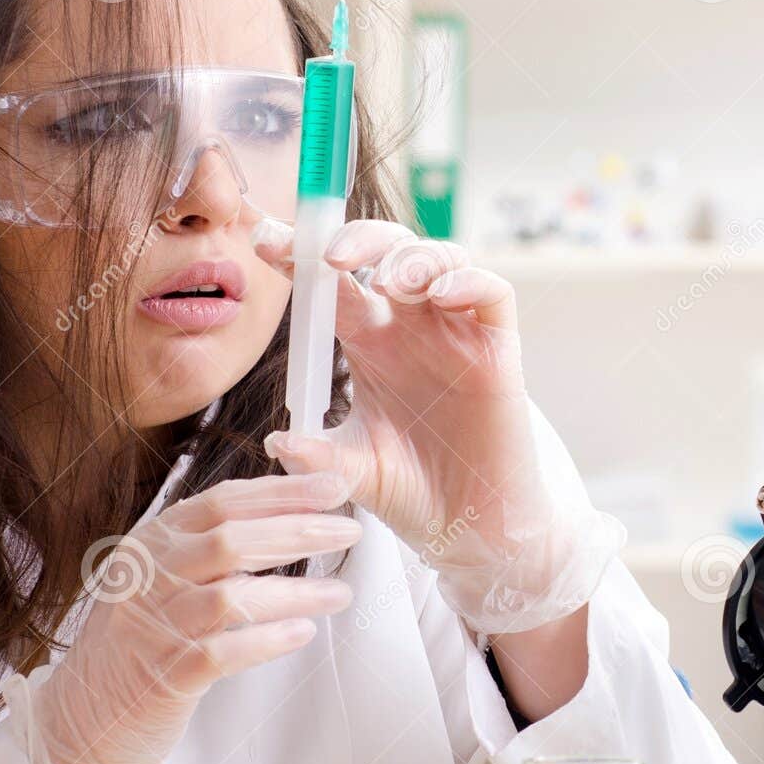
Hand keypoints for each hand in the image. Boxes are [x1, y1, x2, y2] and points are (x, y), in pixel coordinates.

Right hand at [6, 471, 360, 763]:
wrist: (79, 723)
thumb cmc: (131, 648)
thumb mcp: (155, 582)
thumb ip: (200, 550)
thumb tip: (278, 520)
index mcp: (150, 543)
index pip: (221, 502)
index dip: (281, 491)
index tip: (332, 486)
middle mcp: (148, 576)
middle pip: (232, 539)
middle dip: (298, 530)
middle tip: (349, 531)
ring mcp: (154, 626)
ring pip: (233, 595)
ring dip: (296, 591)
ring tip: (341, 593)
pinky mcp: (164, 676)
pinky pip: (224, 651)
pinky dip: (268, 640)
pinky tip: (304, 633)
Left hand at [252, 218, 621, 634]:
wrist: (467, 525)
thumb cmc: (409, 490)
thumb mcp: (350, 471)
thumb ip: (316, 455)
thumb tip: (276, 440)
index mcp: (366, 342)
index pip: (330, 282)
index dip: (299, 254)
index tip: (265, 242)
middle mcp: (409, 326)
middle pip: (386, 250)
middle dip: (358, 238)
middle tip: (331, 256)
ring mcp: (455, 331)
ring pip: (440, 259)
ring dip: (411, 257)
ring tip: (389, 281)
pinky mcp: (498, 348)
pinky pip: (491, 293)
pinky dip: (468, 282)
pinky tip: (442, 296)